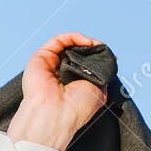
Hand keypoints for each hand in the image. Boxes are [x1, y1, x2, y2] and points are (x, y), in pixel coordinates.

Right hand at [7, 32, 107, 150]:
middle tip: (101, 48)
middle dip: (90, 47)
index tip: (108, 54)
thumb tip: (108, 58)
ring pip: (67, 44)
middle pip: (76, 51)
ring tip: (93, 45)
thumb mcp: (100, 90)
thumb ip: (101, 73)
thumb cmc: (77, 108)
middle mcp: (61, 73)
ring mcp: (50, 64)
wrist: (56, 113)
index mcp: (73, 82)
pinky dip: (73, 37)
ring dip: (83, 41)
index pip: (84, 62)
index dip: (96, 55)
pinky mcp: (41, 57)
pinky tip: (85, 41)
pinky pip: (58, 40)